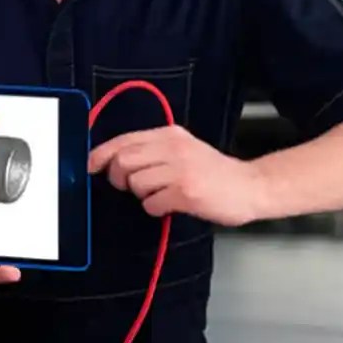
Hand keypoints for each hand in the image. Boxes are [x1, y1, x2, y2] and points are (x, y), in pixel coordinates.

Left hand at [88, 125, 265, 226]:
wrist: (251, 186)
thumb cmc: (213, 171)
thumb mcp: (183, 148)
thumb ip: (152, 149)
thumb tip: (112, 159)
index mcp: (170, 134)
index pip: (124, 140)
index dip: (101, 154)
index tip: (90, 166)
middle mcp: (174, 148)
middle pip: (123, 161)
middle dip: (119, 178)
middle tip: (130, 186)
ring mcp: (180, 170)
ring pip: (135, 183)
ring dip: (142, 194)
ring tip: (161, 194)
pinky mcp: (186, 192)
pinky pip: (151, 203)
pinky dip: (155, 208)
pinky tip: (171, 204)